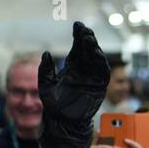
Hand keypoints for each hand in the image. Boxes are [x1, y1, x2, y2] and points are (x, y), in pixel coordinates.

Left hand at [38, 21, 108, 147]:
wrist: (61, 122)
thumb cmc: (53, 105)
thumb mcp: (45, 84)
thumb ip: (45, 69)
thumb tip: (46, 53)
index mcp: (71, 68)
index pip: (77, 48)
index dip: (78, 36)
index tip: (77, 25)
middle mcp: (83, 70)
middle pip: (88, 51)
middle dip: (87, 39)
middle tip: (84, 29)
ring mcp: (92, 78)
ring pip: (96, 59)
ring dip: (94, 48)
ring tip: (89, 39)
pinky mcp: (99, 87)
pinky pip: (102, 73)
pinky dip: (101, 63)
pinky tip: (97, 54)